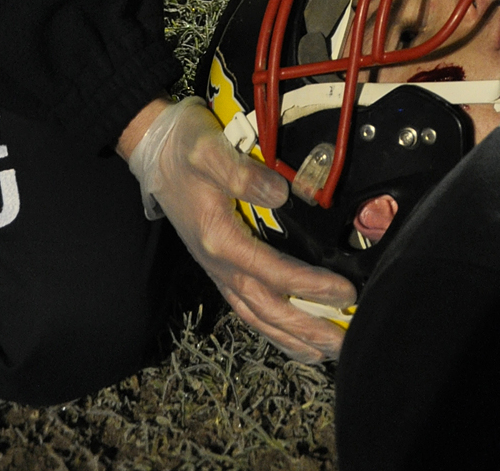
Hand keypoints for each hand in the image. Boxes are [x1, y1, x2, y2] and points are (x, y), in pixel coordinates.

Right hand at [123, 97, 356, 361]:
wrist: (155, 148)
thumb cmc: (185, 146)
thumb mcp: (210, 151)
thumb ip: (242, 174)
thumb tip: (281, 194)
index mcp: (220, 239)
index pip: (274, 273)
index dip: (311, 286)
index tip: (345, 294)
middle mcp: (218, 262)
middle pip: (267, 308)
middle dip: (307, 329)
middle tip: (343, 344)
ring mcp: (217, 266)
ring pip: (256, 315)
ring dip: (290, 337)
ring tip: (322, 353)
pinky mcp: (218, 263)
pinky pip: (245, 306)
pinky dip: (268, 327)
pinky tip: (286, 336)